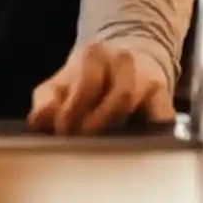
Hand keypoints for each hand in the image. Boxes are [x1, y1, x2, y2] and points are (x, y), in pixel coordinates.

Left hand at [27, 43, 172, 134]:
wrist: (131, 56)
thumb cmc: (89, 77)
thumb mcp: (62, 82)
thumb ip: (45, 101)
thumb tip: (37, 121)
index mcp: (94, 55)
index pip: (87, 84)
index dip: (73, 112)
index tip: (62, 133)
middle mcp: (124, 61)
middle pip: (118, 97)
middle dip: (97, 124)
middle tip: (80, 144)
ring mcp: (147, 78)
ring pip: (138, 107)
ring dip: (117, 129)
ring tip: (101, 148)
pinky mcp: (165, 97)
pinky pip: (162, 118)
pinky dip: (152, 134)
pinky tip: (135, 147)